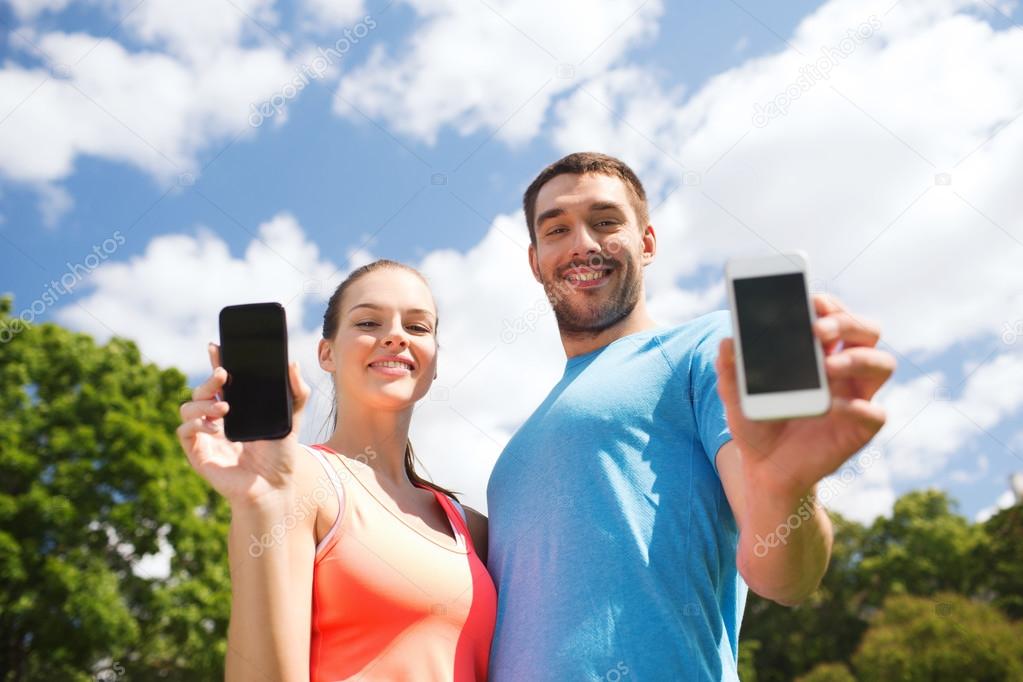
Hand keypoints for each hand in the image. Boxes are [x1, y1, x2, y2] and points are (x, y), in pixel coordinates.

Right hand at [177, 343, 311, 507]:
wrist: (275, 487)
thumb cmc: (281, 455)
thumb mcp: (292, 420)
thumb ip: (296, 393)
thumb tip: (292, 364)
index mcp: (237, 408)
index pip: (221, 380)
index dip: (215, 362)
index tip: (217, 347)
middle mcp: (218, 419)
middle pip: (201, 390)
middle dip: (209, 378)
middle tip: (224, 375)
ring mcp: (206, 435)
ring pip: (187, 407)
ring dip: (202, 402)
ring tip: (225, 409)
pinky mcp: (199, 452)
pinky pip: (183, 431)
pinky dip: (195, 424)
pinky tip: (215, 428)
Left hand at [714, 294, 895, 497]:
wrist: (763, 469)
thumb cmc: (756, 421)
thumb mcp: (735, 394)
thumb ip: (730, 369)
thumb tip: (727, 341)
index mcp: (819, 352)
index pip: (836, 315)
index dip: (830, 304)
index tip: (810, 299)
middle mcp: (845, 370)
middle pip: (867, 332)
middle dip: (847, 322)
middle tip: (817, 329)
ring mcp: (856, 398)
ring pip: (882, 364)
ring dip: (858, 358)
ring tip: (827, 366)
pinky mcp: (860, 430)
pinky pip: (875, 414)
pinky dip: (857, 407)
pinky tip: (831, 407)